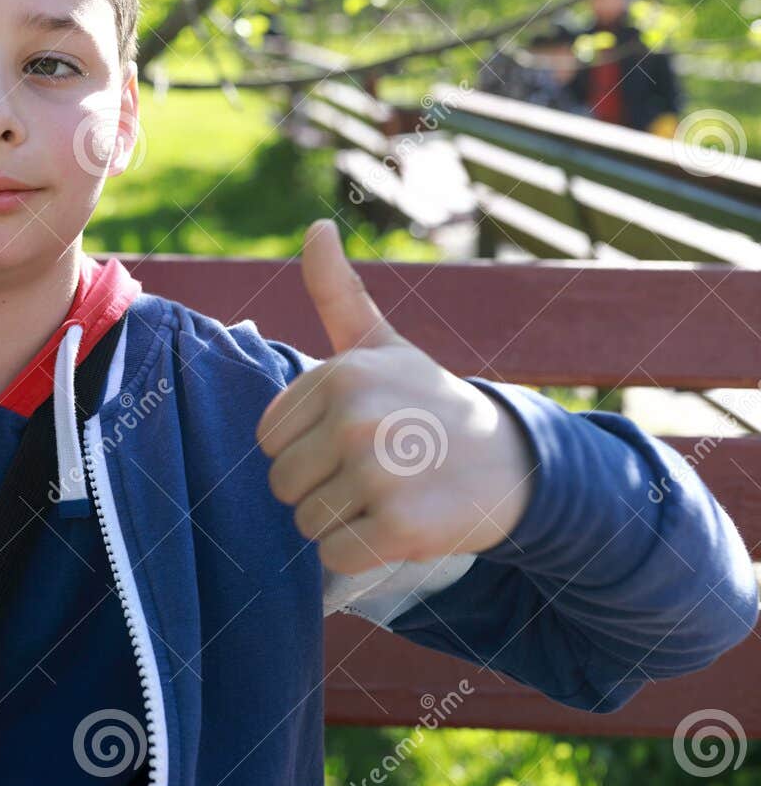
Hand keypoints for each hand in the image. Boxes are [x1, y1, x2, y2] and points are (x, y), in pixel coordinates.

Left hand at [254, 220, 535, 575]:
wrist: (516, 463)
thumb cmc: (430, 404)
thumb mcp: (381, 345)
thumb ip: (337, 292)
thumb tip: (316, 228)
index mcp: (342, 374)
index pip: (270, 441)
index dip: (306, 450)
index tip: (352, 439)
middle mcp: (357, 417)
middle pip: (282, 485)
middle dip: (321, 489)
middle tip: (376, 472)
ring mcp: (380, 472)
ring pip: (307, 524)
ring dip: (343, 522)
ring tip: (391, 495)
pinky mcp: (402, 527)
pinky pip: (336, 558)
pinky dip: (362, 555)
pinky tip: (401, 527)